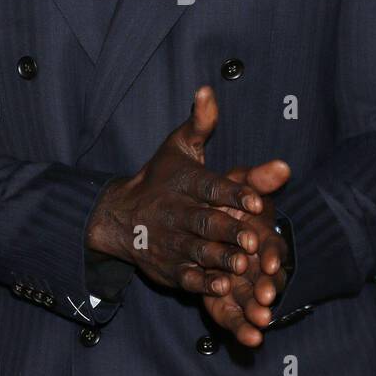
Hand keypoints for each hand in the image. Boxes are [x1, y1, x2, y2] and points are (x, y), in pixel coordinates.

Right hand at [85, 86, 267, 295]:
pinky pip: (186, 277)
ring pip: (199, 252)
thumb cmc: (161, 177)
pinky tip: (222, 286)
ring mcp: (171, 242)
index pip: (212, 187)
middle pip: (206, 223)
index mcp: (185, 182)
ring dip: (221, 260)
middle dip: (229, 232)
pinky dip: (203, 283)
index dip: (234, 195)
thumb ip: (201, 122)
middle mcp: (177, 212)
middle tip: (254, 240)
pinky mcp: (168, 267)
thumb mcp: (178, 146)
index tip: (257, 202)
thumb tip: (208, 89)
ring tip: (243, 265)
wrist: (118, 214)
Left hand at [202, 160, 292, 347]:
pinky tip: (250, 340)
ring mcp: (241, 283)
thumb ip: (255, 179)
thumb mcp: (234, 186)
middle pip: (266, 278)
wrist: (186, 220)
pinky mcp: (225, 300)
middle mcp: (255, 261)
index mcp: (260, 235)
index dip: (271, 253)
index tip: (269, 262)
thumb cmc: (219, 201)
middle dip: (267, 288)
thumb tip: (283, 165)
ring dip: (257, 311)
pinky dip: (241, 327)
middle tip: (266, 299)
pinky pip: (234, 315)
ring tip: (260, 323)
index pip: (271, 245)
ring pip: (252, 300)